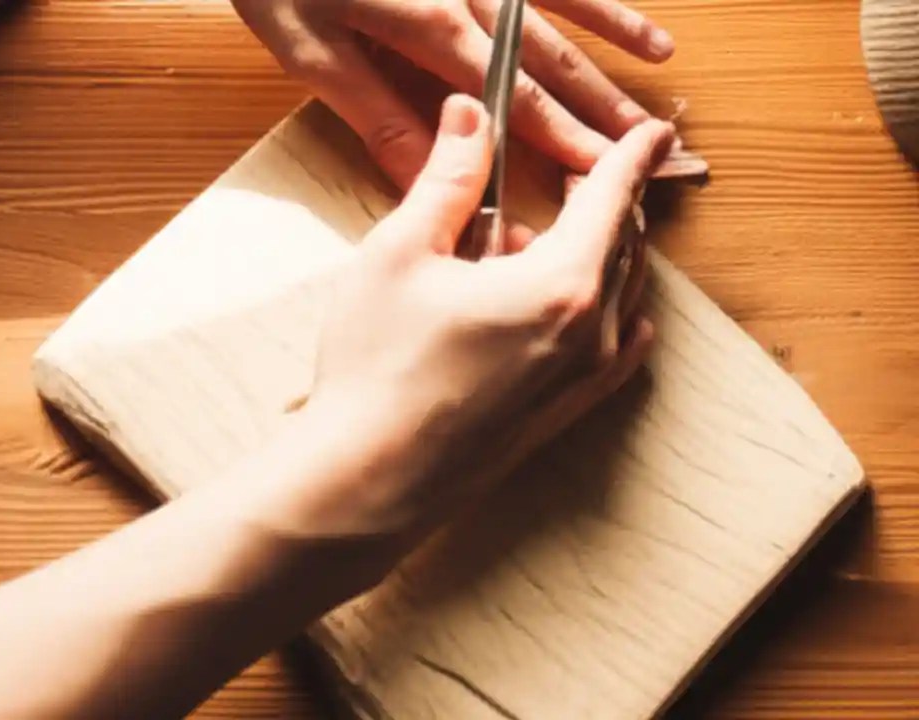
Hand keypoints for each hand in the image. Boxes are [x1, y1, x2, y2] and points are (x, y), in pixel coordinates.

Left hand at [233, 0, 674, 188]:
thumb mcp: (312, 55)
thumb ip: (375, 115)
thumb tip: (429, 179)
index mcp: (431, 25)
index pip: (512, 99)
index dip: (560, 139)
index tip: (601, 173)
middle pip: (549, 56)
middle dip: (599, 104)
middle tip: (647, 142)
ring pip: (559, 3)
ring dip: (610, 34)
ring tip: (660, 64)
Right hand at [295, 94, 673, 539]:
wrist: (367, 480)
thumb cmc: (377, 368)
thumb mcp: (401, 254)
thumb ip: (446, 180)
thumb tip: (469, 117)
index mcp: (560, 283)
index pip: (611, 197)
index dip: (630, 155)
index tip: (652, 131)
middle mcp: (591, 333)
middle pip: (623, 244)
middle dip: (604, 202)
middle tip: (570, 175)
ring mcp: (583, 381)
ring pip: (621, 294)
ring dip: (596, 254)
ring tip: (533, 241)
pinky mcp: (565, 414)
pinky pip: (617, 349)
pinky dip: (611, 311)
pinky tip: (600, 309)